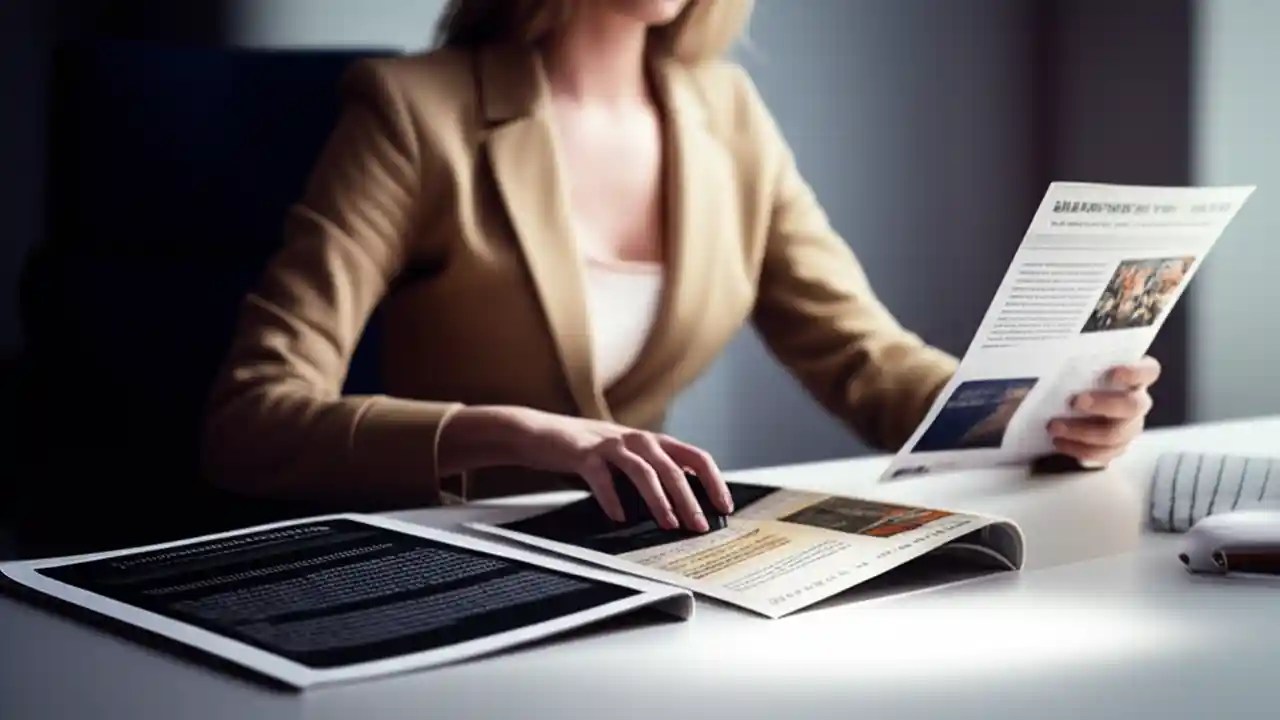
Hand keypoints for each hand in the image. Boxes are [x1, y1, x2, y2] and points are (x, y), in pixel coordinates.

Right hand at [442, 406, 732, 531]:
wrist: (541, 433)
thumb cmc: (590, 453)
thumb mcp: (628, 459)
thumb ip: (652, 476)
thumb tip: (684, 510)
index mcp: (653, 441)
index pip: (696, 456)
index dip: (713, 481)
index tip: (724, 507)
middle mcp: (637, 439)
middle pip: (672, 468)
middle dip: (689, 499)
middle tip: (698, 526)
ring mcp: (610, 444)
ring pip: (643, 471)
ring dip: (659, 500)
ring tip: (668, 524)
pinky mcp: (584, 453)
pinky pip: (602, 477)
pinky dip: (613, 498)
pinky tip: (620, 517)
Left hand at [1047, 356, 1160, 466]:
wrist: (1067, 402)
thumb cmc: (1077, 377)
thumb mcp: (1076, 365)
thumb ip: (1076, 363)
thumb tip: (1057, 364)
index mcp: (1135, 375)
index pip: (1148, 371)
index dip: (1136, 372)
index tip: (1115, 373)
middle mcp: (1137, 402)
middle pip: (1132, 406)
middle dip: (1104, 405)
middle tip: (1075, 402)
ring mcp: (1129, 427)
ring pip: (1116, 435)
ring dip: (1083, 432)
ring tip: (1055, 426)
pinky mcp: (1115, 447)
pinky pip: (1103, 454)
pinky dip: (1079, 449)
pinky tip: (1059, 442)